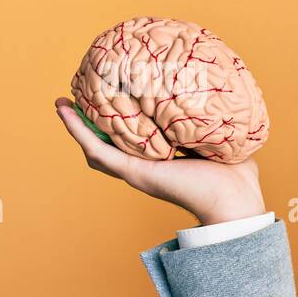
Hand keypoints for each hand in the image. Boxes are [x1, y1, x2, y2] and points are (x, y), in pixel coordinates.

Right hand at [54, 97, 265, 224]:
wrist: (234, 199)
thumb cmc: (236, 177)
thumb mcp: (221, 141)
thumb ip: (215, 124)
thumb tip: (219, 101)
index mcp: (163, 160)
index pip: (133, 142)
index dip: (120, 123)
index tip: (112, 97)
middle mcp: (145, 166)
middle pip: (108, 146)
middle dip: (90, 124)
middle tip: (77, 98)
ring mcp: (136, 170)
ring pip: (95, 148)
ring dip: (76, 125)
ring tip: (61, 101)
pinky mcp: (133, 172)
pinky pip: (97, 150)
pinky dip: (77, 131)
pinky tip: (64, 110)